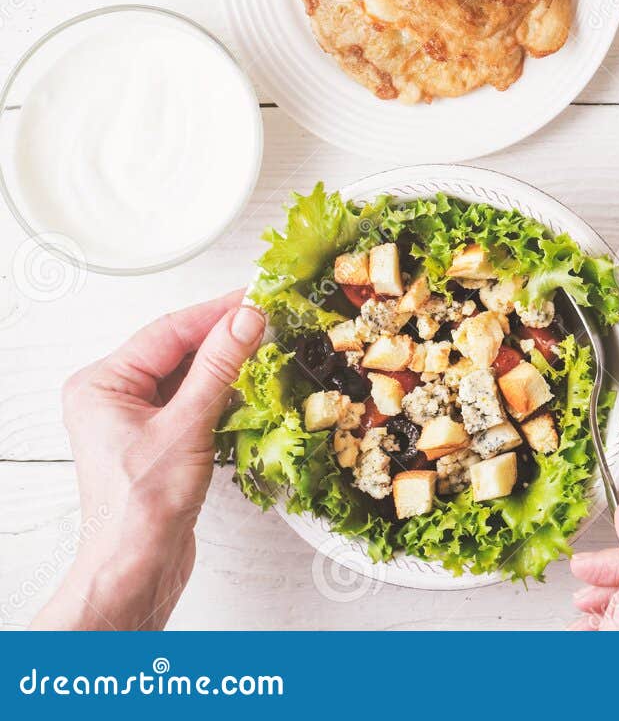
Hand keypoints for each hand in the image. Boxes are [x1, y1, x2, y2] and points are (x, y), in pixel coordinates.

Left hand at [33, 291, 264, 629]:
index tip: (258, 297)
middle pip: (178, 348)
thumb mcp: (186, 426)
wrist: (135, 567)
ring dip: (227, 365)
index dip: (216, 312)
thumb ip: (219, 367)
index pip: (168, 331)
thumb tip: (246, 319)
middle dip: (224, 336)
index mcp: (102, 384)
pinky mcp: (158, 440)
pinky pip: (193, 401)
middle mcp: (112, 397)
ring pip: (188, 374)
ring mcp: (134, 419)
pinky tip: (250, 389)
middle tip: (270, 318)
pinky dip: (223, 394)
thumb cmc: (141, 507)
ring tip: (267, 349)